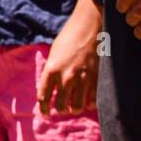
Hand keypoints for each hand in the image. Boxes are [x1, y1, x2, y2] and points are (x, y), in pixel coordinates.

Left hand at [38, 0, 102, 114]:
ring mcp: (82, 79)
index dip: (44, 107)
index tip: (45, 112)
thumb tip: (51, 87)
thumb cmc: (68, 38)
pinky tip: (88, 103)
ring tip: (73, 107)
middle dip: (60, 110)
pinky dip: (90, 104)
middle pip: (60, 105)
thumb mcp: (54, 54)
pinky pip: (93, 100)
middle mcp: (66, 77)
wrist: (89, 28)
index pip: (43, 96)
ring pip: (77, 106)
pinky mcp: (96, 79)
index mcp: (51, 69)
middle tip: (60, 109)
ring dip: (74, 108)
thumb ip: (52, 71)